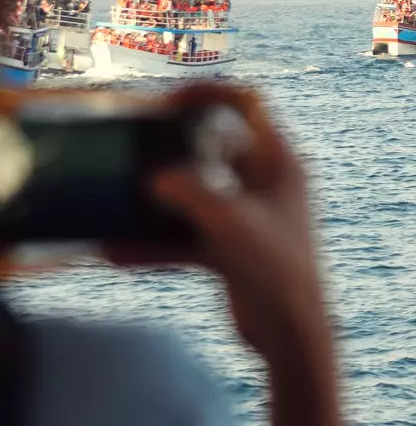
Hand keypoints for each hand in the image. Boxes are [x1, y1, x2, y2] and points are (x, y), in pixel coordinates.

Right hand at [130, 83, 332, 371]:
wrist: (291, 332)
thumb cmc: (276, 268)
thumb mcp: (227, 220)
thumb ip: (188, 189)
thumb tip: (154, 177)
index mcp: (280, 162)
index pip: (249, 105)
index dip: (208, 93)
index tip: (164, 100)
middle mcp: (265, 184)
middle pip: (212, 147)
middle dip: (170, 147)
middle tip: (128, 145)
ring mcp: (247, 217)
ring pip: (193, 195)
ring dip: (155, 200)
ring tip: (113, 198)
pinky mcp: (231, 250)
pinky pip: (185, 237)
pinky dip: (155, 244)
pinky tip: (114, 254)